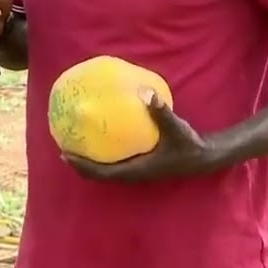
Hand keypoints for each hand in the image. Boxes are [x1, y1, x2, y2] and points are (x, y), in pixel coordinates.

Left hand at [62, 91, 212, 182]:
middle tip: (62, 146)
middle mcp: (134, 173)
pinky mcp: (141, 163)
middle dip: (80, 164)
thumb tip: (147, 93)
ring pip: (106, 169)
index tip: (65, 154)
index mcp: (137, 170)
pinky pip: (115, 160)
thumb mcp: (177, 128)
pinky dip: (103, 152)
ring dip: (89, 160)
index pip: (103, 173)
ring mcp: (137, 169)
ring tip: (74, 141)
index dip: (83, 166)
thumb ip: (161, 113)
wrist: (205, 157)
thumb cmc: (190, 145)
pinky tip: (99, 133)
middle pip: (99, 174)